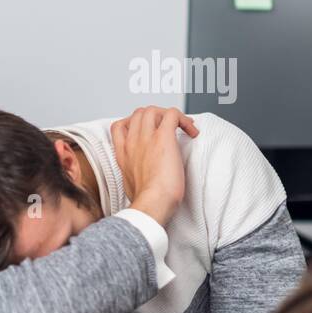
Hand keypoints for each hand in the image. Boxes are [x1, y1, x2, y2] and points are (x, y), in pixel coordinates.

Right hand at [110, 106, 197, 225]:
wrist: (152, 203)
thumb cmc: (146, 201)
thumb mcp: (131, 186)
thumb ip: (134, 174)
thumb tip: (144, 175)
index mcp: (123, 154)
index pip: (120, 126)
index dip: (134, 123)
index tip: (148, 131)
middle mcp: (132, 142)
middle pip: (138, 113)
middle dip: (154, 116)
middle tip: (168, 127)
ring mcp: (146, 138)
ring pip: (153, 109)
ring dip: (168, 114)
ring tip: (180, 127)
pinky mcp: (163, 137)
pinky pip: (172, 114)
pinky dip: (184, 119)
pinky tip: (191, 131)